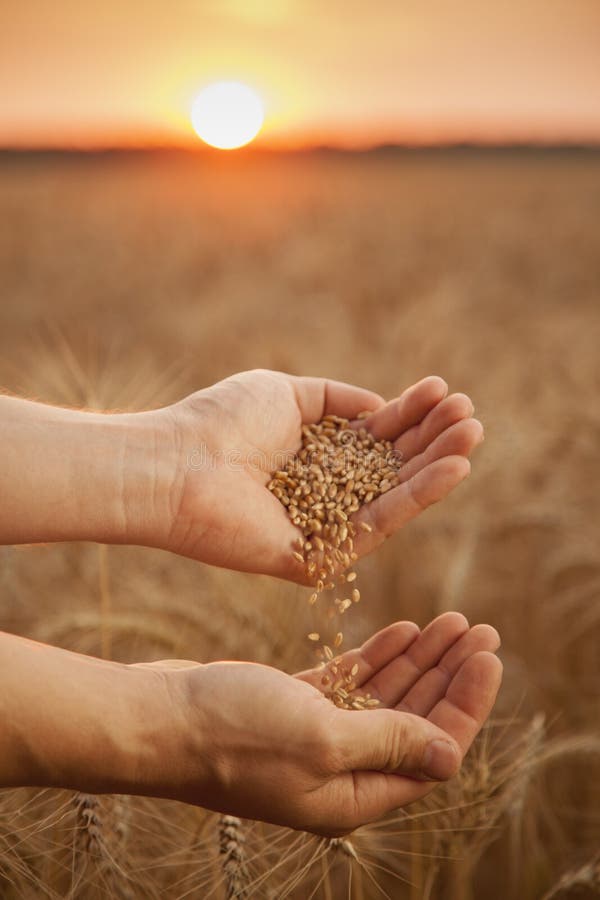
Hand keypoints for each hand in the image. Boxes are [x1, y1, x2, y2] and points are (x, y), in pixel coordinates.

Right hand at [137, 612, 500, 834]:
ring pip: (384, 696)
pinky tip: (403, 630)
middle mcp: (339, 771)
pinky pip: (349, 683)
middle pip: (414, 720)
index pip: (431, 751)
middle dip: (449, 675)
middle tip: (480, 630)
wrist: (158, 718)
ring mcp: (314, 737)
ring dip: (418, 660)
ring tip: (451, 623)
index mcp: (353, 794)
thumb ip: (388, 741)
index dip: (465, 703)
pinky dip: (377, 657)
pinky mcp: (291, 707)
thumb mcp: (321, 737)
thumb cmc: (233, 732)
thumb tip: (449, 755)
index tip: (488, 655)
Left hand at [156, 369, 482, 579]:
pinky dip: (417, 497)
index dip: (410, 414)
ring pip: (394, 496)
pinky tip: (451, 468)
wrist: (178, 465)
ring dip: (437, 466)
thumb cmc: (221, 422)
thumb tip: (381, 406)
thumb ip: (337, 398)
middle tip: (470, 416)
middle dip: (432, 439)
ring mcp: (325, 528)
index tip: (444, 391)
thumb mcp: (288, 392)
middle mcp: (324, 493)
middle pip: (392, 467)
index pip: (374, 436)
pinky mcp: (323, 558)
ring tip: (472, 435)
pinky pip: (378, 526)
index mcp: (314, 456)